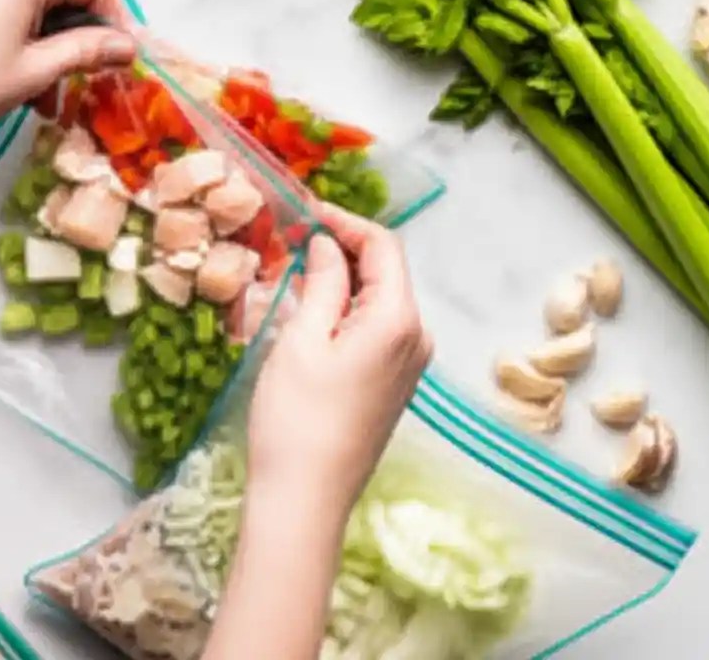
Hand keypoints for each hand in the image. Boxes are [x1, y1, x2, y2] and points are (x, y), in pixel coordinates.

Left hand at [0, 0, 135, 144]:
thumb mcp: (36, 71)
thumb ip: (87, 52)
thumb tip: (126, 47)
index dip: (117, 21)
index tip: (125, 59)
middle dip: (86, 39)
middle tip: (93, 81)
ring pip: (47, 9)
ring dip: (59, 52)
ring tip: (52, 100)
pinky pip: (21, 15)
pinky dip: (34, 48)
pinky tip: (31, 91)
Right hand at [247, 204, 432, 511]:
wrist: (306, 498)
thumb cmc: (297, 418)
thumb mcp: (302, 339)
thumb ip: (323, 282)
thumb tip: (327, 244)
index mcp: (399, 319)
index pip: (383, 246)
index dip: (344, 221)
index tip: (303, 211)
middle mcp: (416, 337)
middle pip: (385, 271)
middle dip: (342, 248)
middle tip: (292, 238)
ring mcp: (409, 365)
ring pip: (380, 301)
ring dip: (342, 280)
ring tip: (294, 272)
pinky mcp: (394, 386)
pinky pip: (376, 330)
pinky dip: (346, 311)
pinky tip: (311, 313)